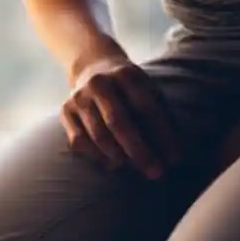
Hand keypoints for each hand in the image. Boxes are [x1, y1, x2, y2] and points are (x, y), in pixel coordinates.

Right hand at [61, 55, 180, 178]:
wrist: (93, 68)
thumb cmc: (130, 89)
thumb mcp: (147, 90)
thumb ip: (159, 116)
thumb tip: (170, 154)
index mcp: (126, 74)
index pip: (146, 108)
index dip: (162, 135)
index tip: (174, 159)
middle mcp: (99, 83)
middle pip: (118, 122)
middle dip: (139, 151)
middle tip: (155, 172)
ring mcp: (79, 97)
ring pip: (98, 134)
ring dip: (118, 157)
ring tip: (133, 168)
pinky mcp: (65, 110)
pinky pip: (78, 141)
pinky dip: (96, 156)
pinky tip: (111, 164)